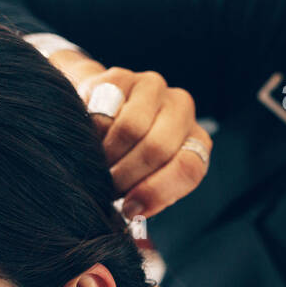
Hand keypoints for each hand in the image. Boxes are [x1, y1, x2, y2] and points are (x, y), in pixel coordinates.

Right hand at [48, 52, 210, 218]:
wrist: (96, 118)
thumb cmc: (126, 161)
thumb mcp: (144, 184)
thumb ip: (147, 199)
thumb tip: (132, 210)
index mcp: (195, 141)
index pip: (189, 167)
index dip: (157, 191)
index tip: (129, 208)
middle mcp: (182, 109)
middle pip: (158, 148)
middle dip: (126, 176)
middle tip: (107, 187)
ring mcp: (153, 87)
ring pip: (131, 128)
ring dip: (108, 155)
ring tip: (97, 166)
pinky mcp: (120, 76)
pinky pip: (104, 109)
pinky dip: (92, 132)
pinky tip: (90, 140)